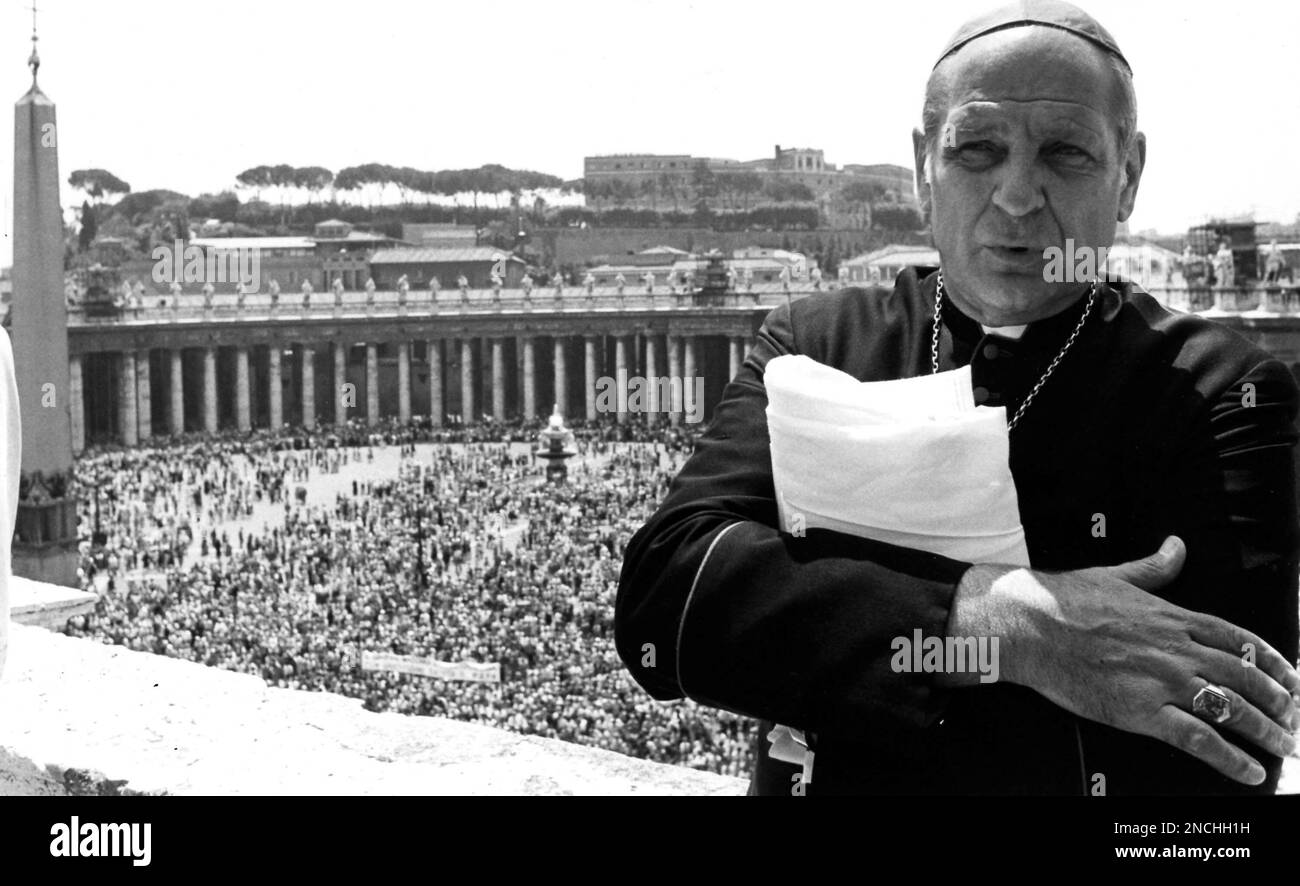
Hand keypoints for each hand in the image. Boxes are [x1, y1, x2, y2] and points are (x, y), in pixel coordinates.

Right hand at [952, 536, 1299, 785]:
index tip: (1292, 677)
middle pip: (1246, 676)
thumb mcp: (1114, 576)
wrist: (1028, 625)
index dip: (1273, 661)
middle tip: (1294, 718)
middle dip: (1279, 700)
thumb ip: (1152, 567)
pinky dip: (1231, 758)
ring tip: (1284, 746)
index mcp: (1172, 617)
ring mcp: (1163, 680)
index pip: (1240, 640)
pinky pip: (1199, 739)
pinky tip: (1249, 770)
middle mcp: (1177, 648)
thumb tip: (1175, 547)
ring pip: (1232, 708)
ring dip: (1266, 730)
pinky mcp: (1143, 711)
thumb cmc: (1062, 601)